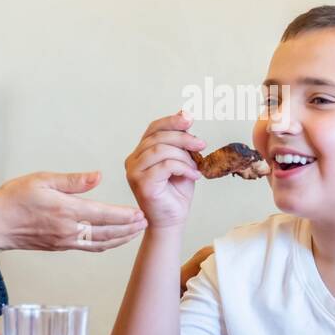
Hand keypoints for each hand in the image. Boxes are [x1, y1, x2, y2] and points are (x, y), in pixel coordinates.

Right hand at [0, 171, 146, 251]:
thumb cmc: (14, 199)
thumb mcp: (42, 180)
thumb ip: (73, 180)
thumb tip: (98, 176)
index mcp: (66, 211)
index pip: (104, 215)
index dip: (125, 216)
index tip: (141, 213)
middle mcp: (68, 230)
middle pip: (108, 233)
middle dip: (129, 229)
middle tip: (147, 221)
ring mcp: (65, 241)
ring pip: (101, 243)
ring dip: (121, 238)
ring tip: (136, 231)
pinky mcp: (60, 247)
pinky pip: (89, 247)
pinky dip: (106, 244)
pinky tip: (114, 239)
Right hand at [124, 111, 205, 230]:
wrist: (172, 220)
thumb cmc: (176, 193)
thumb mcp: (182, 161)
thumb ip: (181, 142)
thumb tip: (184, 114)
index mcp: (141, 153)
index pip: (153, 128)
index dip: (171, 121)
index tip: (189, 118)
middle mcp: (133, 160)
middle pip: (158, 137)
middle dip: (183, 138)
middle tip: (201, 144)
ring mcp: (134, 172)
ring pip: (160, 150)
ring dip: (184, 156)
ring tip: (196, 166)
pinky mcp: (141, 183)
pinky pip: (165, 165)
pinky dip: (183, 168)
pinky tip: (193, 175)